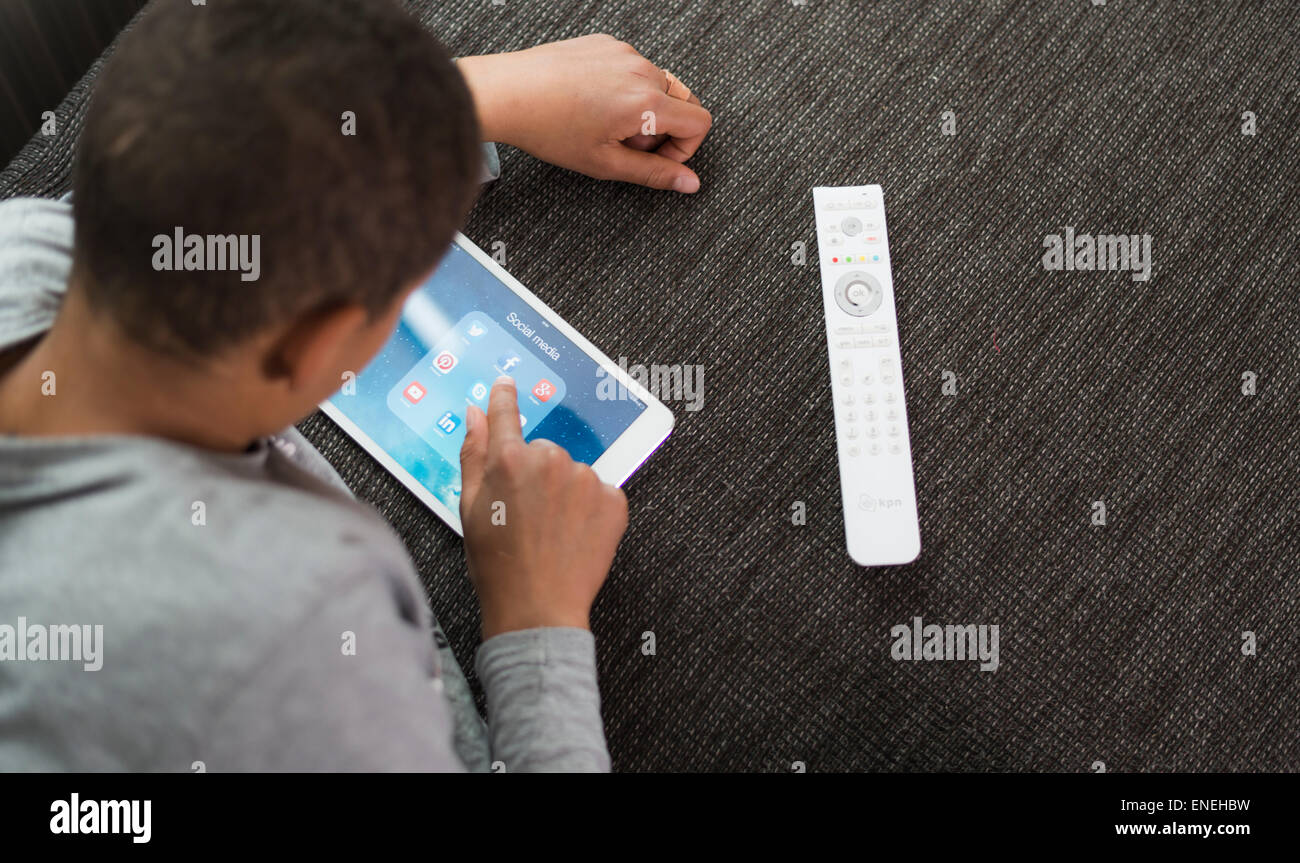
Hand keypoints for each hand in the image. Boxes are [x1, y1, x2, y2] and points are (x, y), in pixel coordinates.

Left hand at [457, 35, 711, 192]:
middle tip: (627, 144)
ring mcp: (624, 52)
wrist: (507, 93)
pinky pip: (633, 67)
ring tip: (606, 124)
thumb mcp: (606, 163)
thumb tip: (689, 183)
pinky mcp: (606, 43)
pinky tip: (592, 102)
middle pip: (681, 102)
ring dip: (644, 108)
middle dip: (663, 129)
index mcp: (646, 102)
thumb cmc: (549, 128)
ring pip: (657, 85)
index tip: (656, 159)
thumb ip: (654, 174)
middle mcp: (641, 70)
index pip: (699, 122)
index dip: (684, 149)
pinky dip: (624, 87)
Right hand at [459, 377, 628, 638]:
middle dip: (536, 475)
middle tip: (526, 515)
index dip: (504, 398)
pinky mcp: (614, 501)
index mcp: (509, 461)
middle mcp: (549, 461)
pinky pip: (600, 493)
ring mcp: (585, 480)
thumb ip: (473, 453)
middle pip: (543, 452)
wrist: (537, 607)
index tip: (506, 384)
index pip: (506, 415)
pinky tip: (573, 535)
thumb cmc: (497, 564)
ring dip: (564, 493)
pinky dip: (590, 510)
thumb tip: (474, 414)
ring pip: (572, 473)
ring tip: (550, 531)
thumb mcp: (469, 507)